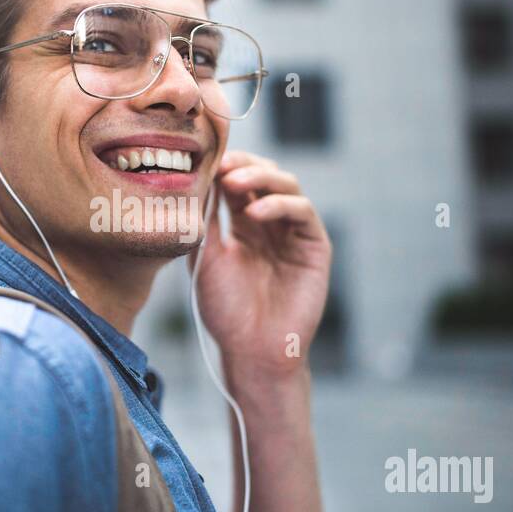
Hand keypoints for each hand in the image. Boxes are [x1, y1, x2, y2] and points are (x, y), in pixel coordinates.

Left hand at [189, 151, 331, 378]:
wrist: (251, 350)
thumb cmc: (225, 310)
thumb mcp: (206, 258)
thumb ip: (206, 219)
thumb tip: (197, 176)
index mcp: (243, 226)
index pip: (237, 180)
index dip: (224, 165)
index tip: (205, 161)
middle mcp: (271, 224)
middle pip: (264, 175)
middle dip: (243, 164)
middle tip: (222, 165)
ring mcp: (294, 233)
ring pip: (287, 185)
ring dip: (260, 177)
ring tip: (235, 182)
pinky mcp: (315, 246)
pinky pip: (303, 212)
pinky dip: (280, 204)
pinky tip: (256, 213)